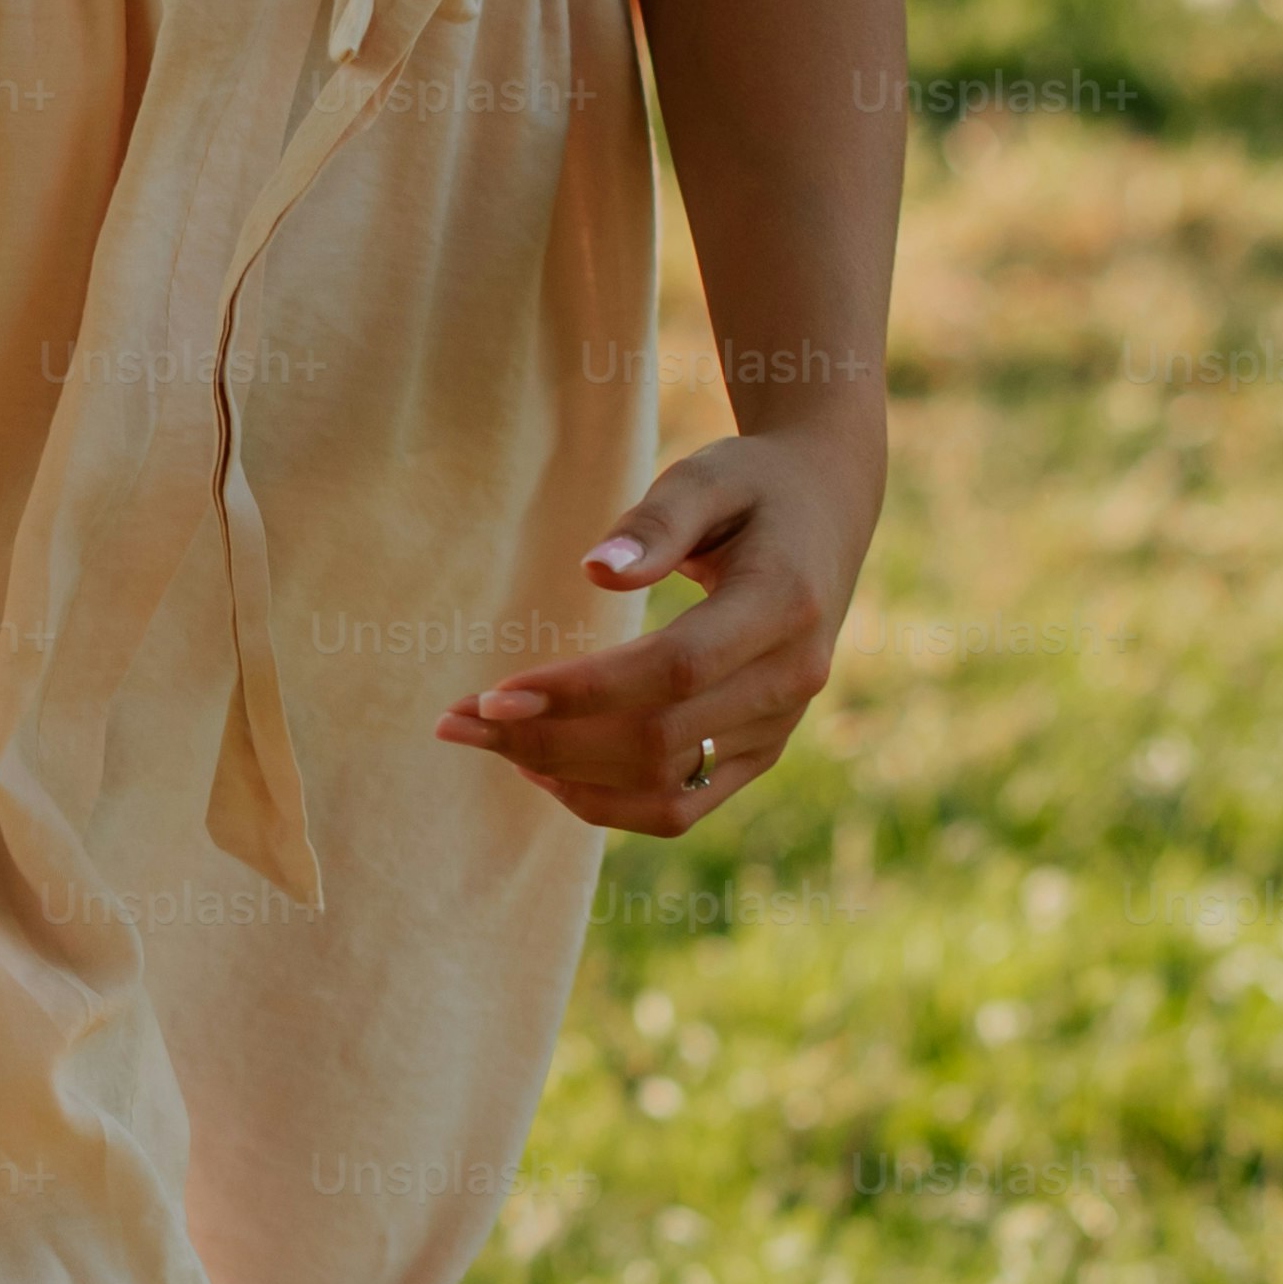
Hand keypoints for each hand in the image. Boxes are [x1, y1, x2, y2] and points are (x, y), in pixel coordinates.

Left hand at [431, 427, 884, 835]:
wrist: (825, 514)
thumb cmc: (752, 487)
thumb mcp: (707, 477)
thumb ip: (654, 523)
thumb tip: (593, 572)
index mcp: (783, 605)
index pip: (672, 670)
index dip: (581, 690)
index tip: (492, 691)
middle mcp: (793, 679)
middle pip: (659, 739)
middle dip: (548, 738)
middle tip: (457, 719)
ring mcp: (781, 726)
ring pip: (666, 786)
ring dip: (565, 775)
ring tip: (488, 740)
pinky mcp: (761, 752)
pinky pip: (682, 805)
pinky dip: (608, 802)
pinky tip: (542, 770)